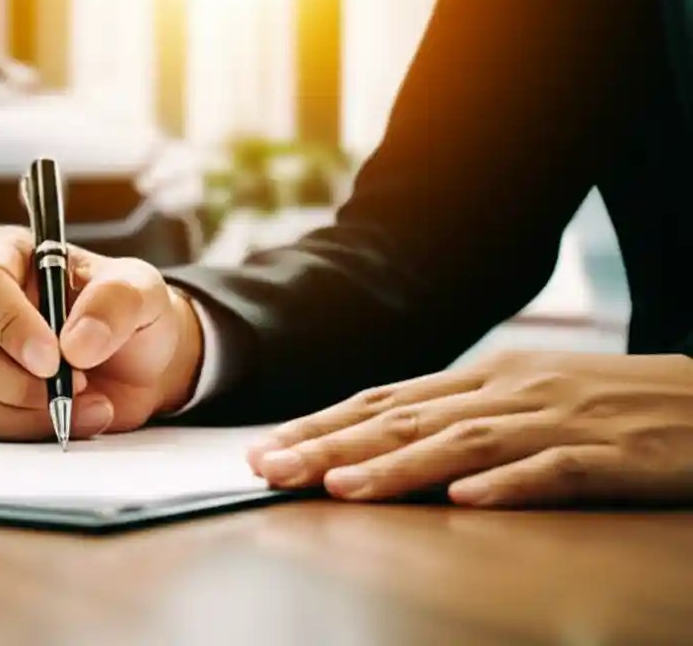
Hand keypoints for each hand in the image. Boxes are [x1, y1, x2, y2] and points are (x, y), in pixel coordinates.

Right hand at [0, 226, 203, 440]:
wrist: (140, 363)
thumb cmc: (127, 312)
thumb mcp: (140, 289)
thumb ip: (116, 302)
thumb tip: (76, 343)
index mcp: (4, 255)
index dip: (10, 324)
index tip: (52, 357)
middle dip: (23, 381)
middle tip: (78, 383)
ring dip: (34, 410)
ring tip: (90, 400)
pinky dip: (34, 429)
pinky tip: (75, 416)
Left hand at [247, 351, 692, 506]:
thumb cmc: (610, 405)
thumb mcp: (526, 398)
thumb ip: (459, 416)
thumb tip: (379, 438)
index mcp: (486, 376)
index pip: (385, 398)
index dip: (321, 424)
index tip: (264, 447)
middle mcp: (511, 390)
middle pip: (406, 417)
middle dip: (330, 446)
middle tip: (270, 469)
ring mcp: (560, 420)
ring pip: (464, 442)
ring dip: (397, 466)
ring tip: (341, 488)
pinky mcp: (612, 454)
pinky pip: (554, 471)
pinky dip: (507, 485)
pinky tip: (465, 501)